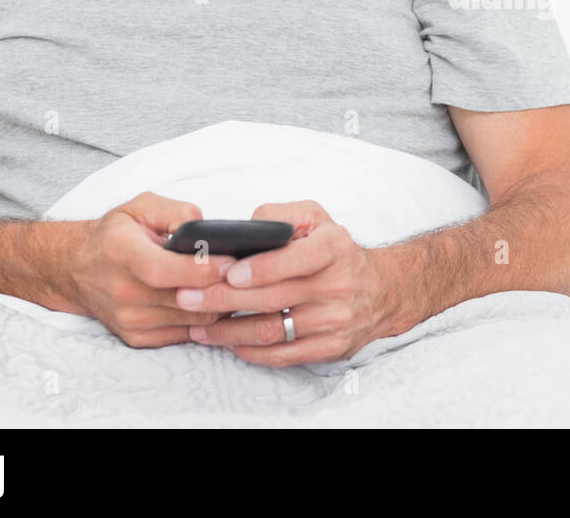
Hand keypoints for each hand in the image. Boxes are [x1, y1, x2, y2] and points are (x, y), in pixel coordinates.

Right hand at [64, 191, 235, 346]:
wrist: (77, 269)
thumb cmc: (114, 234)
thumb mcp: (142, 206)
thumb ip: (177, 212)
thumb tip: (207, 231)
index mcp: (120, 252)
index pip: (163, 270)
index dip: (201, 270)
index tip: (231, 262)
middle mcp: (122, 291)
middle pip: (184, 299)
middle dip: (221, 287)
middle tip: (248, 273)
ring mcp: (129, 320)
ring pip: (193, 320)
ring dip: (220, 304)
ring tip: (237, 286)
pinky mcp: (138, 338)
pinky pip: (186, 333)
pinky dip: (206, 318)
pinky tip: (216, 300)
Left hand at [177, 200, 396, 365]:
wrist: (381, 290)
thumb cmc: (338, 252)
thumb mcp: (317, 218)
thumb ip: (280, 216)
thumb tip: (245, 226)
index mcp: (334, 248)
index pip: (298, 259)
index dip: (261, 269)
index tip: (228, 273)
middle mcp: (338, 285)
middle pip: (274, 299)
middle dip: (224, 300)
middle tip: (188, 298)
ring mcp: (334, 320)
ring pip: (272, 331)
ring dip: (228, 331)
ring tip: (197, 325)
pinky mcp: (330, 347)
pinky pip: (283, 355)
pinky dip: (250, 351)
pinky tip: (228, 342)